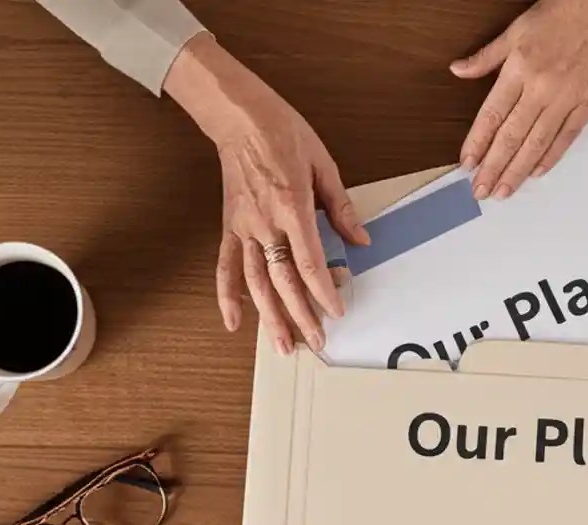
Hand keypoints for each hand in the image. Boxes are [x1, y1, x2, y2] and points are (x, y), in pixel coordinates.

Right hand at [164, 33, 370, 354]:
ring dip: (268, 317)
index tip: (336, 312)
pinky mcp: (229, 226)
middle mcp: (264, 223)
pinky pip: (225, 266)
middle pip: (283, 281)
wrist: (240, 116)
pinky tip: (234, 321)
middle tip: (316, 342)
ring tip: (283, 345)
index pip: (309, 263)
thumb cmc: (282, 133)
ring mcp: (243, 228)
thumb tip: (361, 240)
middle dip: (301, 315)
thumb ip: (341, 207)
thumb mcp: (323, 164)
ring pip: (255, 282)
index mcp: (291, 208)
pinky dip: (227, 295)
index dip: (323, 292)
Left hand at [451, 0, 587, 198]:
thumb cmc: (564, 11)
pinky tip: (536, 171)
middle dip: (493, 168)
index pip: (492, 115)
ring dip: (518, 171)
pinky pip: (567, 136)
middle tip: (480, 190)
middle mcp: (541, 88)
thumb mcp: (517, 28)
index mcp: (520, 69)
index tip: (467, 164)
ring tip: (504, 191)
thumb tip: (458, 70)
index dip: (477, 143)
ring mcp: (567, 98)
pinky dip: (551, 156)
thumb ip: (487, 56)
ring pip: (537, 143)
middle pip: (511, 137)